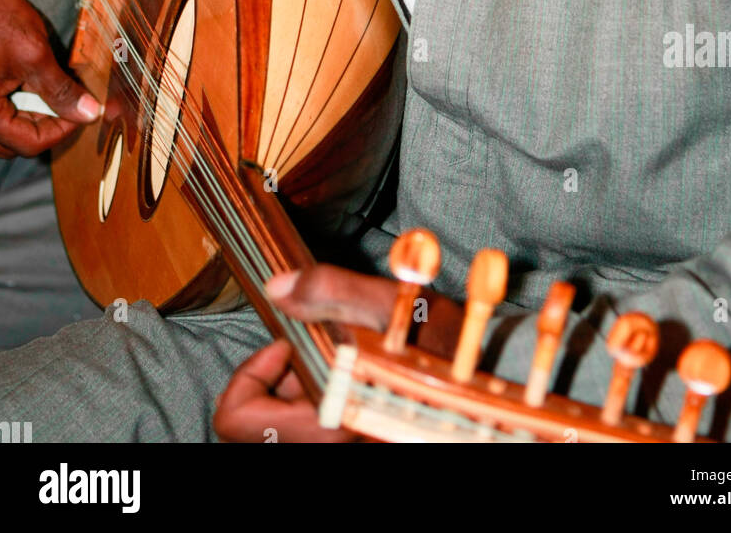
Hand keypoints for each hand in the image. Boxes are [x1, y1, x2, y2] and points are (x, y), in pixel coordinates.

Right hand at [0, 0, 100, 157]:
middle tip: (72, 100)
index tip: (86, 110)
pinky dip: (16, 102)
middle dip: (47, 124)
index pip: (30, 143)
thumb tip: (88, 112)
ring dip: (31, 114)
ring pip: (4, 129)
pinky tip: (31, 80)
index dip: (63, 129)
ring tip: (52, 87)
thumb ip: (60, 88)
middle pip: (15, 141)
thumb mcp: (33, 53)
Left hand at [213, 263, 464, 442]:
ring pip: (283, 428)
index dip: (252, 374)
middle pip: (258, 424)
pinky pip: (311, 431)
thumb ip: (330, 290)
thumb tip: (277, 286)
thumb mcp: (390, 304)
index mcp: (330, 421)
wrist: (492, 380)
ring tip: (343, 356)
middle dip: (279, 379)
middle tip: (316, 345)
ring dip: (300, 388)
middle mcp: (331, 445)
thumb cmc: (447, 347)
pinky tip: (351, 373)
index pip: (238, 420)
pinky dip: (320, 400)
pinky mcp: (356, 441)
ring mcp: (344, 445)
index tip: (287, 344)